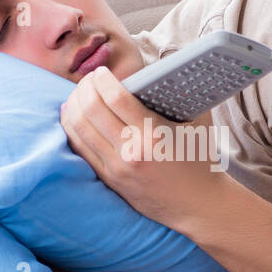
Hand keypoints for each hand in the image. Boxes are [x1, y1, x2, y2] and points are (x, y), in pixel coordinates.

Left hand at [58, 66, 232, 230]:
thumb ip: (181, 93)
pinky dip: (72, 128)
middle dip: (84, 88)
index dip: (101, 79)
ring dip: (73, 105)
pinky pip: (80, 148)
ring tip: (79, 94)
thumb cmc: (199, 159)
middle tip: (89, 80)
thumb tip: (161, 67)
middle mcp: (132, 152)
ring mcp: (117, 168)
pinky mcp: (109, 179)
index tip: (101, 71)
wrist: (198, 204)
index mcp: (154, 134)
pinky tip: (73, 115)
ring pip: (78, 128)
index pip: (115, 98)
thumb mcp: (197, 122)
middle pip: (91, 110)